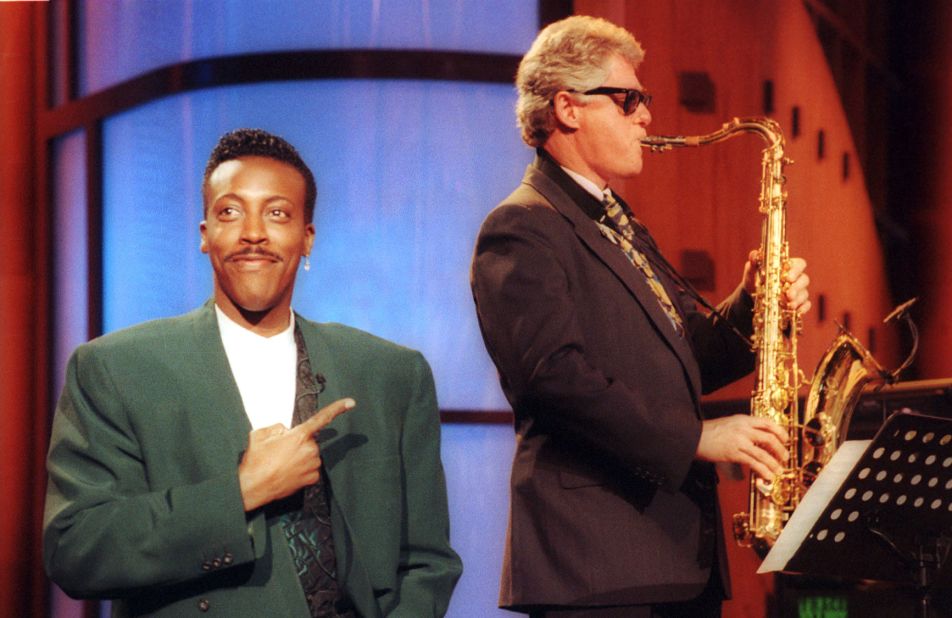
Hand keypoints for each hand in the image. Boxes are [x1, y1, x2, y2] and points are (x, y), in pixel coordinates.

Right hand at [238, 398, 354, 511]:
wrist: (253, 487)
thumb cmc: (255, 461)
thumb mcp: (260, 435)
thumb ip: (277, 428)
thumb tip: (286, 431)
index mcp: (299, 436)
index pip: (322, 418)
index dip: (337, 408)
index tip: (351, 402)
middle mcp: (310, 450)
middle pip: (309, 441)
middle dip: (298, 444)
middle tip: (280, 453)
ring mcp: (312, 465)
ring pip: (310, 455)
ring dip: (300, 457)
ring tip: (281, 464)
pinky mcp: (312, 479)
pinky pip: (310, 468)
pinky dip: (301, 469)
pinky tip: (288, 472)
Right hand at [696, 414, 788, 481]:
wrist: (692, 436)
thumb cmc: (709, 431)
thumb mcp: (729, 423)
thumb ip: (743, 428)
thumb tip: (758, 438)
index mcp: (743, 419)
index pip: (767, 423)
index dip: (780, 431)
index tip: (785, 439)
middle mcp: (743, 428)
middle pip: (769, 438)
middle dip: (780, 449)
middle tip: (784, 457)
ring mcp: (739, 441)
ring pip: (763, 453)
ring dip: (773, 463)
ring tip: (778, 470)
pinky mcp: (733, 453)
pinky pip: (753, 462)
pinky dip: (763, 470)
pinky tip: (767, 475)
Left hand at [741, 250, 810, 313]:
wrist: (752, 295)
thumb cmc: (756, 279)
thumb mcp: (752, 271)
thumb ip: (753, 262)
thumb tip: (754, 254)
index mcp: (788, 267)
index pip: (800, 264)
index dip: (796, 270)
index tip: (788, 277)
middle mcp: (796, 278)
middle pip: (804, 279)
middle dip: (797, 287)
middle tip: (788, 294)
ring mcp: (799, 291)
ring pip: (805, 293)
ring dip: (798, 299)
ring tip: (789, 305)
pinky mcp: (798, 303)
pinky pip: (806, 305)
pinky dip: (803, 308)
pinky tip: (797, 311)